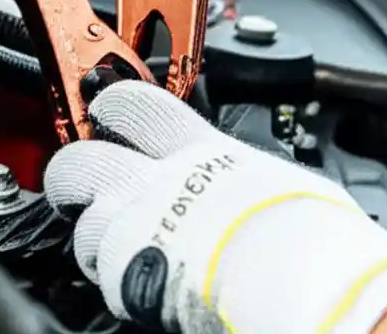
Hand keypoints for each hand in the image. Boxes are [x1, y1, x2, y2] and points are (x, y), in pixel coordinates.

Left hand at [44, 82, 386, 332]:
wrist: (299, 282)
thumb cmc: (312, 238)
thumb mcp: (284, 183)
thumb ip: (243, 177)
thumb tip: (253, 184)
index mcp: (201, 151)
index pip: (135, 104)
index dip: (113, 106)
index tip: (107, 111)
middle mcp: (158, 181)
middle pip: (81, 158)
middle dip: (74, 171)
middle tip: (81, 185)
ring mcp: (135, 226)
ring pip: (82, 219)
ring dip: (92, 234)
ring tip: (116, 248)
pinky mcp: (125, 273)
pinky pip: (99, 271)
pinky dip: (110, 277)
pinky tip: (135, 283)